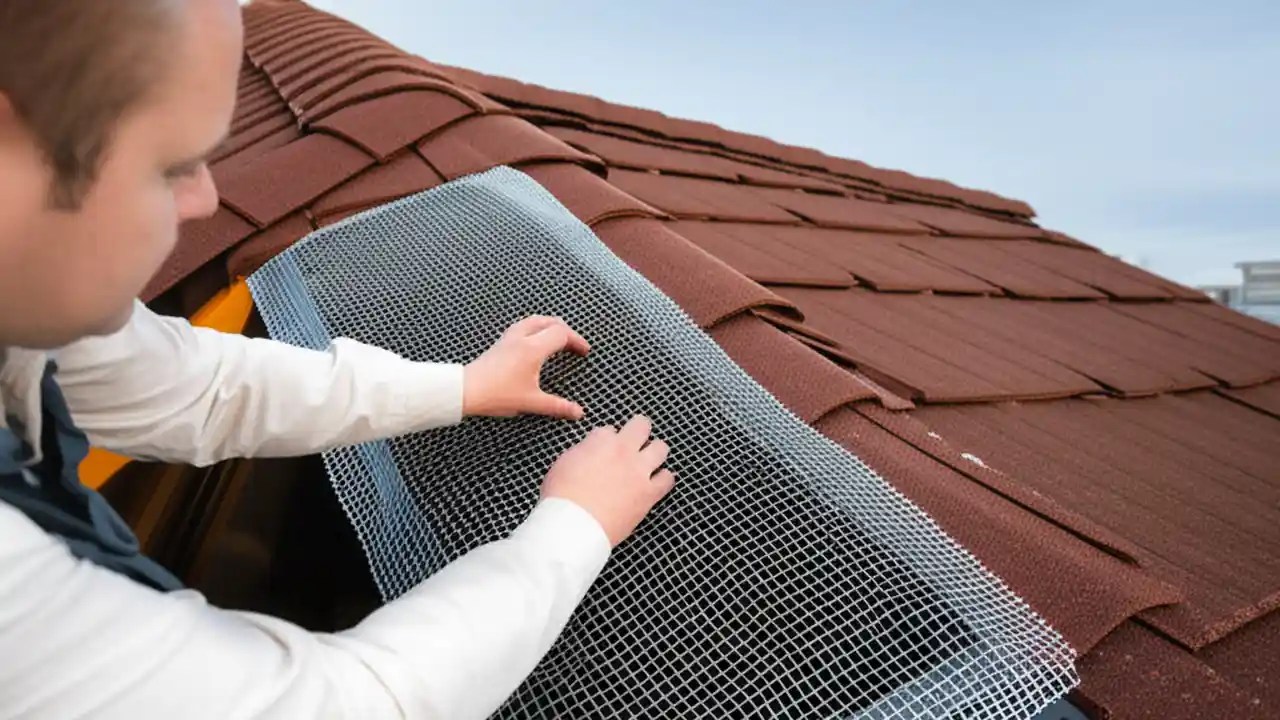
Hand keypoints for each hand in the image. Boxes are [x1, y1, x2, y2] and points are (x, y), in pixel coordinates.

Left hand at [463, 316, 589, 419]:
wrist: (465, 390)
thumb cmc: (496, 394)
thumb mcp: (532, 403)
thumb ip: (557, 406)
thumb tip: (577, 412)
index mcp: (533, 349)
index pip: (561, 334)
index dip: (576, 341)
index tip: (584, 352)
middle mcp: (522, 338)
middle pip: (549, 322)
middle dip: (565, 330)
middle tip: (573, 343)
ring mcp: (509, 338)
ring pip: (533, 321)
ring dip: (548, 325)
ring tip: (556, 335)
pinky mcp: (499, 344)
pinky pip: (521, 326)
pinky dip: (534, 328)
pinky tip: (533, 340)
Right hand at [541, 415, 675, 546]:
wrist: (575, 525)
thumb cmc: (562, 497)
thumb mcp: (563, 463)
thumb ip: (582, 452)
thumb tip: (590, 451)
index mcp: (601, 441)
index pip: (609, 429)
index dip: (607, 438)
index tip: (604, 447)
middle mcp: (624, 451)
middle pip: (641, 425)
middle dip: (638, 429)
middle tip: (635, 438)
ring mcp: (639, 471)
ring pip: (661, 448)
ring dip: (655, 451)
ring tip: (650, 458)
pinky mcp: (649, 493)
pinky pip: (667, 479)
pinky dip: (664, 478)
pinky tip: (658, 481)